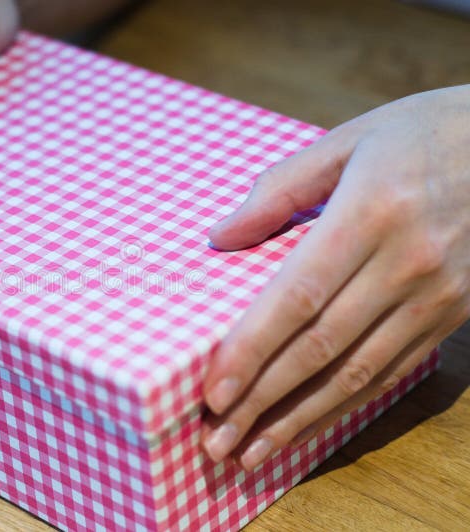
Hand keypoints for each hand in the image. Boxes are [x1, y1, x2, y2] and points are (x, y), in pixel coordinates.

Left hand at [201, 85, 469, 469]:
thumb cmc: (425, 134)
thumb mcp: (349, 140)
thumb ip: (280, 189)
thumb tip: (221, 237)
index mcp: (371, 212)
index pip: (298, 295)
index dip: (253, 349)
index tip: (213, 391)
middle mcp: (407, 263)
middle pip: (321, 347)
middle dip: (263, 401)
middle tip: (215, 444)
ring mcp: (436, 295)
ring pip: (356, 373)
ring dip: (298, 419)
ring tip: (250, 454)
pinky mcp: (453, 314)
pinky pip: (391, 372)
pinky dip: (344, 405)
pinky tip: (307, 426)